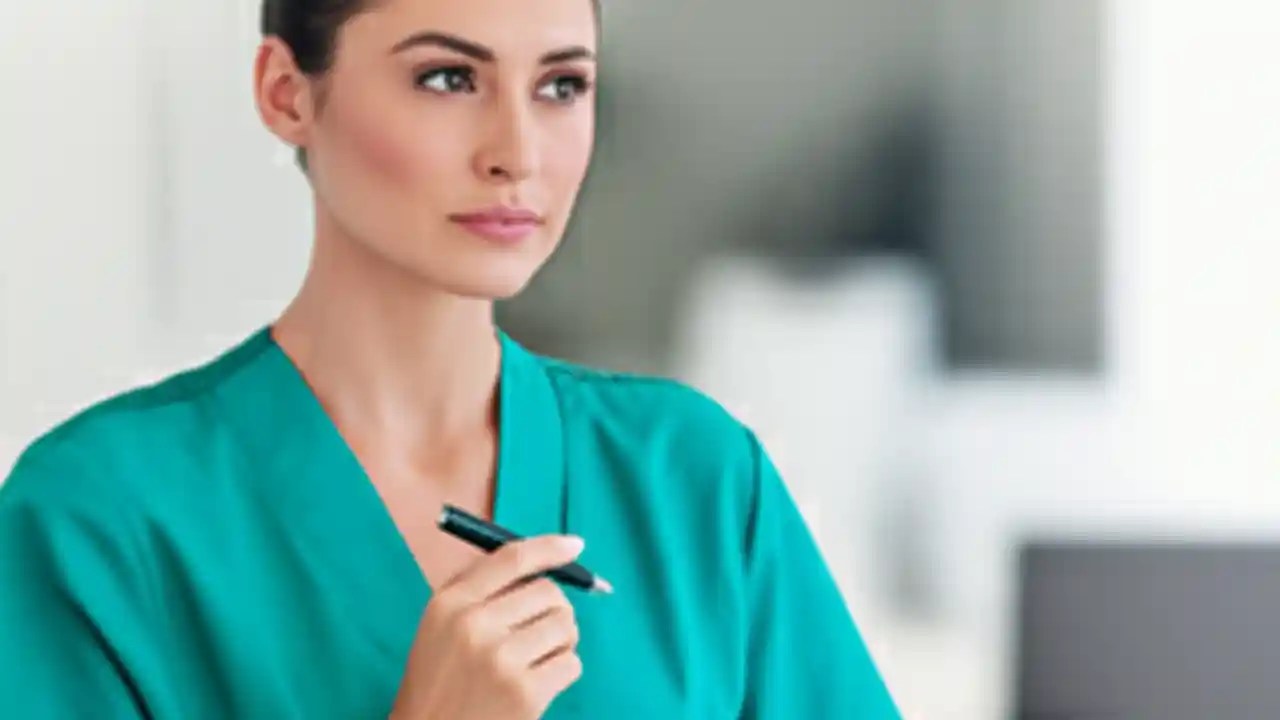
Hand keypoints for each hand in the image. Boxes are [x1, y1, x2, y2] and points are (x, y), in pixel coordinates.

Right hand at [389, 534, 585, 719]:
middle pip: (548, 592)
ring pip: (565, 625)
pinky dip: (562, 671)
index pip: (511, 559)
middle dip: (554, 608)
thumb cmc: (437, 682)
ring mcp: (502, 660)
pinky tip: (538, 682)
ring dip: (562, 640)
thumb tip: (539, 558)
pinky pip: (571, 663)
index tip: (575, 546)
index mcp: (451, 603)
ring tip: (538, 657)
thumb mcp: (440, 626)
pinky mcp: (526, 694)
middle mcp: (475, 625)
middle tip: (542, 629)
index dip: (549, 548)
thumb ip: (480, 588)